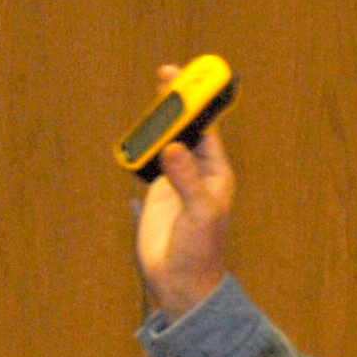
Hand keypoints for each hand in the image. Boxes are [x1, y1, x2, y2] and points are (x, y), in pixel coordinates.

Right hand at [134, 70, 235, 318]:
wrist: (181, 283)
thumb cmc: (201, 250)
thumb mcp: (199, 213)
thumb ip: (185, 180)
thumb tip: (173, 148)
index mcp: (216, 172)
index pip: (207, 129)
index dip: (199, 103)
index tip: (191, 80)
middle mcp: (197, 171)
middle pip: (186, 128)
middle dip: (178, 102)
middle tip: (168, 74)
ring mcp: (176, 179)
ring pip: (166, 141)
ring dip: (159, 120)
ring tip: (156, 93)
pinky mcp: (157, 191)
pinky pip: (149, 160)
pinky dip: (143, 145)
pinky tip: (139, 130)